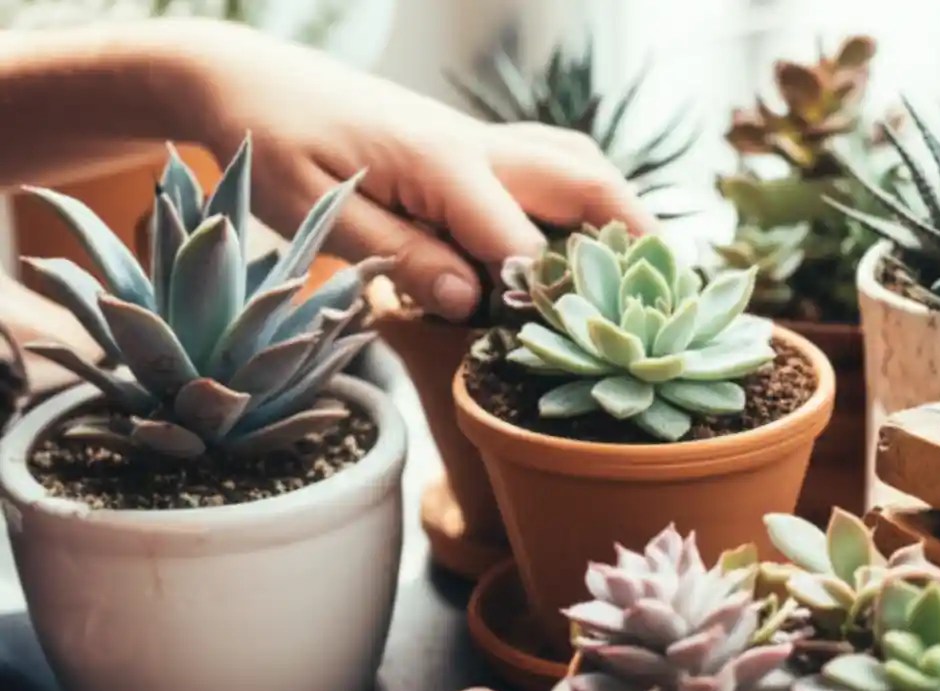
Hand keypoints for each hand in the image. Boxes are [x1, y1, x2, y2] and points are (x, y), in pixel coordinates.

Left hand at [184, 20, 656, 320]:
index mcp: (442, 166)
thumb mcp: (322, 217)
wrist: (255, 79)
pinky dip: (589, 194)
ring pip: (579, 164)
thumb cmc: (278, 147)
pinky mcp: (474, 144)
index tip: (578, 347)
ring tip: (649, 266)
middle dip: (632, 238)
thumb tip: (471, 300)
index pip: (522, 243)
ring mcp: (481, 140)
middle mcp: (478, 146)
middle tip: (669, 295)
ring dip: (621, 210)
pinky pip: (553, 161)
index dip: (550, 300)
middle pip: (584, 183)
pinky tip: (593, 231)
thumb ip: (401, 257)